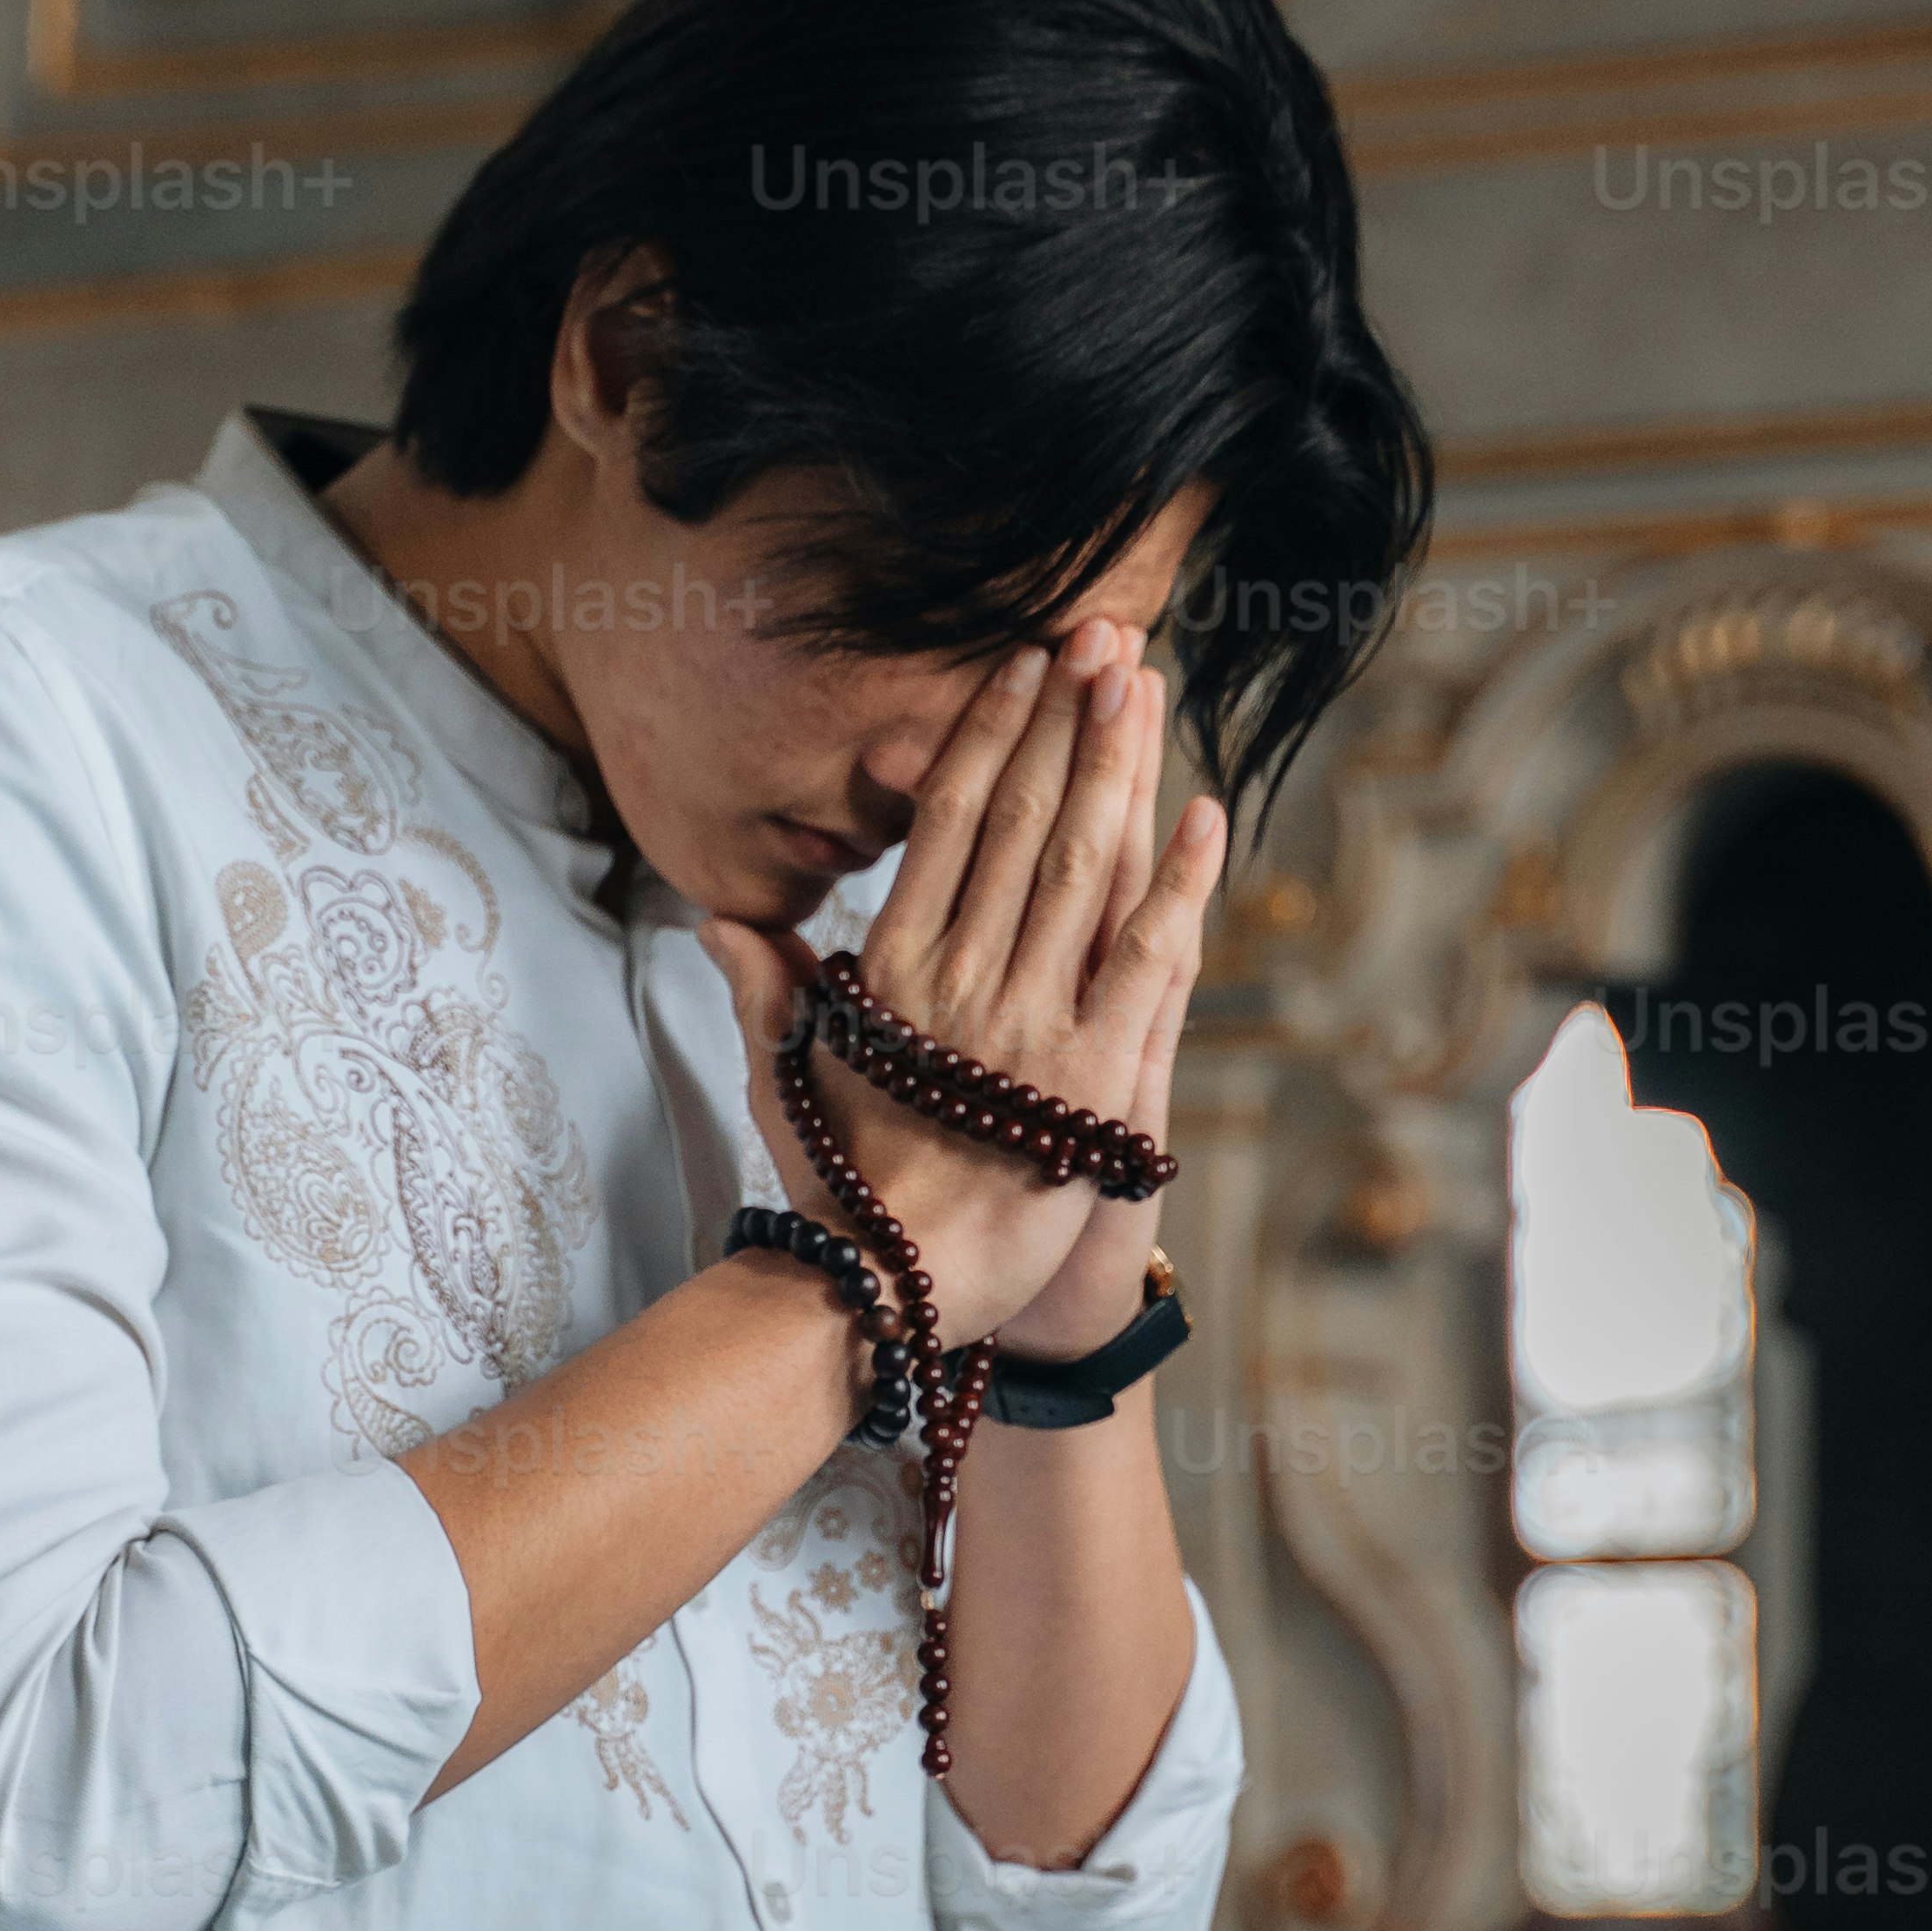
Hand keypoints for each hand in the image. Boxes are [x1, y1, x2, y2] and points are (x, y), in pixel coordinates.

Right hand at [700, 618, 1225, 1356]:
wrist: (885, 1296)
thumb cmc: (839, 1194)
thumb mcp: (785, 1079)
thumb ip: (765, 989)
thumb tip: (721, 919)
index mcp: (893, 972)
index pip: (944, 824)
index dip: (988, 735)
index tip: (1020, 666)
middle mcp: (962, 981)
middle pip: (1021, 821)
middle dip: (1063, 720)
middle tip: (1101, 634)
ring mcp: (1031, 1025)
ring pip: (1083, 867)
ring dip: (1118, 767)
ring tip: (1142, 685)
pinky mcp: (1096, 1081)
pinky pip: (1149, 963)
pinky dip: (1183, 884)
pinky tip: (1210, 813)